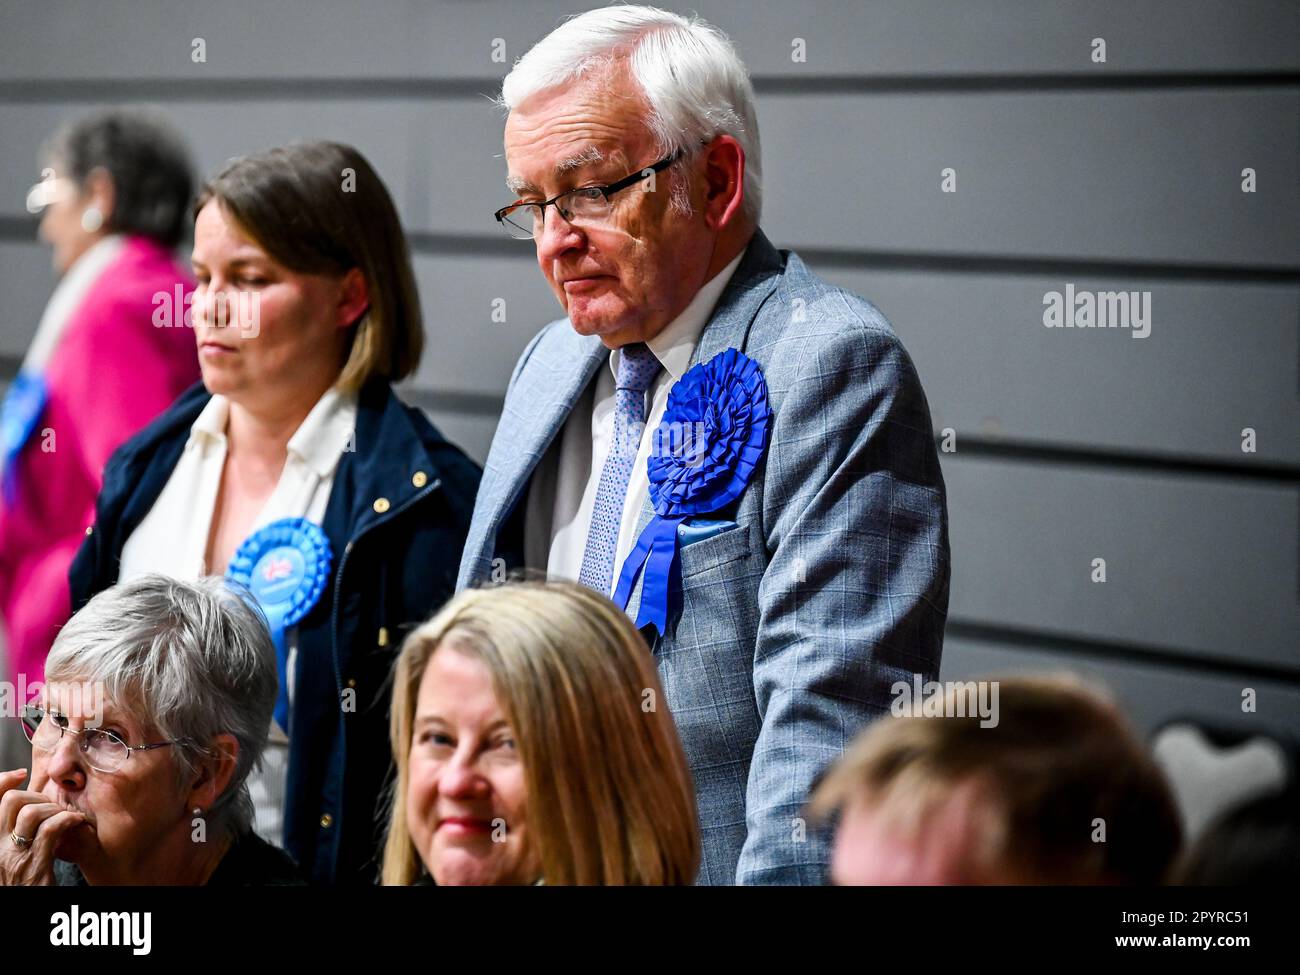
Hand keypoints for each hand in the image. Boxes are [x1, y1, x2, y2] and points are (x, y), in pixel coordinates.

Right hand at [0, 769, 85, 885]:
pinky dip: (67, 820)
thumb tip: (24, 796)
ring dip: (53, 808)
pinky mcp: (35, 866)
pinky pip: (50, 830)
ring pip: (31, 812)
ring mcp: (14, 857)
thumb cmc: (22, 878)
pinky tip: (74, 823)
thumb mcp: (11, 851)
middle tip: (50, 804)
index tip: (20, 774)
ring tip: (63, 816)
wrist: (23, 906)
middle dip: (36, 794)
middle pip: (11, 801)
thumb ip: (15, 827)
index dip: (2, 781)